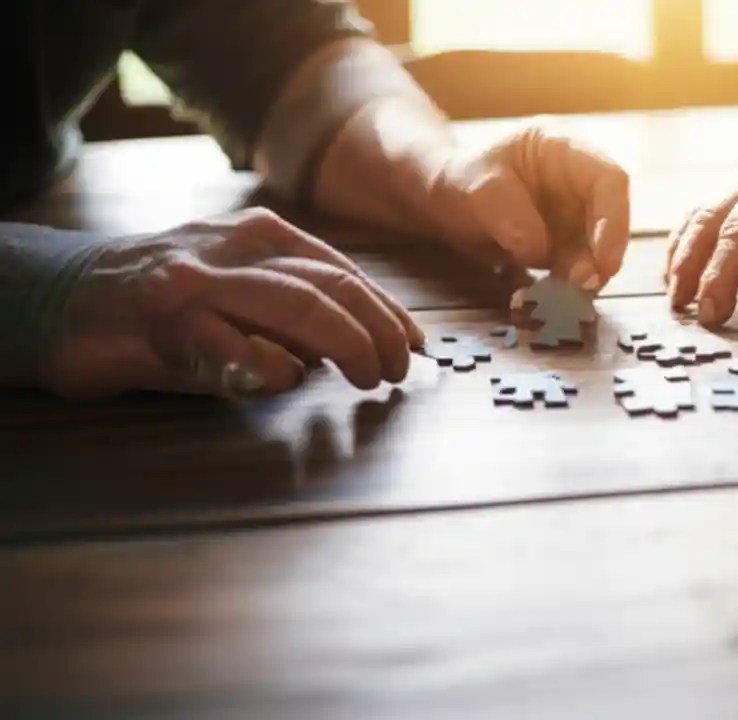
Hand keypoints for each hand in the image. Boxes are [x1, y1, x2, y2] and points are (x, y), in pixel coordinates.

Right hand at [42, 208, 423, 398]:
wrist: (60, 295)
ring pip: (292, 303)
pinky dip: (261, 365)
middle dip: (376, 331)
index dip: (388, 311)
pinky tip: (282, 381)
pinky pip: (223, 343)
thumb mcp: (238, 291)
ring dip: (343, 344)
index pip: (344, 273)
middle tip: (395, 372)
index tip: (416, 346)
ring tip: (365, 377)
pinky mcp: (157, 322)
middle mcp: (233, 249)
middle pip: (330, 286)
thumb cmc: (164, 301)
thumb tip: (359, 347)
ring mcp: (195, 282)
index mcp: (260, 236)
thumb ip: (293, 312)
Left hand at [316, 102, 629, 291]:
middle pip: (612, 218)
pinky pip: (577, 267)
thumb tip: (540, 253)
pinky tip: (549, 299)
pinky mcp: (565, 244)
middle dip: (602, 255)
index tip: (604, 259)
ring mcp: (574, 214)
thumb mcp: (478, 188)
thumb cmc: (460, 180)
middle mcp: (578, 182)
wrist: (443, 200)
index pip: (610, 179)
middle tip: (582, 286)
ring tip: (561, 296)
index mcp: (563, 149)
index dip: (615, 220)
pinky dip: (568, 287)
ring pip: (598, 249)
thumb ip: (510, 217)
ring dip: (586, 276)